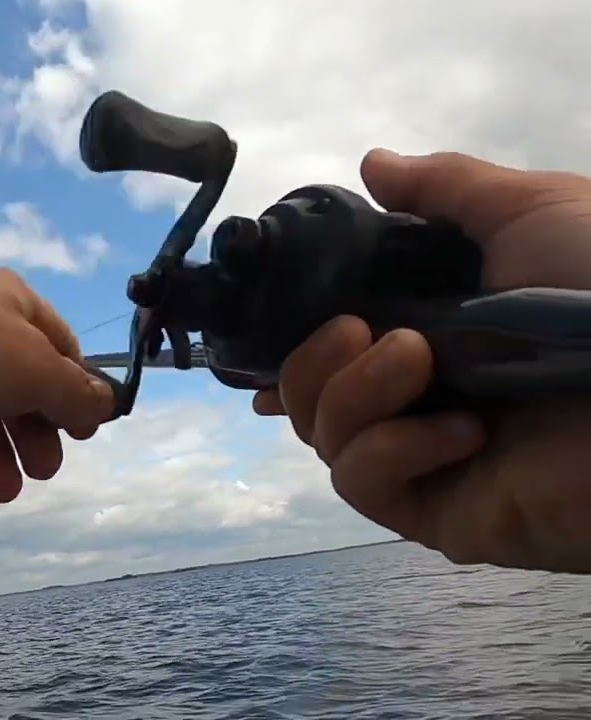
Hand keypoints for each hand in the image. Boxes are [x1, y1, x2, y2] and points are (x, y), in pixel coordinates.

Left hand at [0, 267, 115, 505]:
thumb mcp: (39, 372)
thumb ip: (73, 392)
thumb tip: (106, 402)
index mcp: (12, 304)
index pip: (57, 346)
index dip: (74, 391)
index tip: (82, 435)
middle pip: (15, 383)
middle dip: (32, 434)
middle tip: (43, 473)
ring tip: (2, 495)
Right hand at [255, 149, 590, 571]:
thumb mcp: (529, 212)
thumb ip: (446, 188)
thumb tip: (374, 164)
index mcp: (435, 338)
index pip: (333, 350)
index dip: (292, 341)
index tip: (263, 328)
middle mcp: (420, 402)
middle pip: (307, 398)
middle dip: (311, 359)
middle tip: (360, 329)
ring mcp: (429, 461)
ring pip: (324, 439)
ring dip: (350, 393)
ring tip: (418, 361)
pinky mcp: (443, 514)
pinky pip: (365, 484)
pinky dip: (394, 448)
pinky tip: (464, 430)